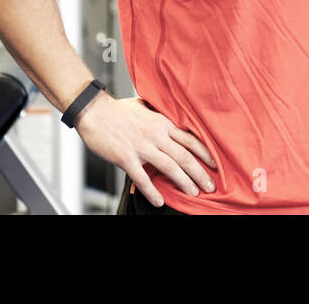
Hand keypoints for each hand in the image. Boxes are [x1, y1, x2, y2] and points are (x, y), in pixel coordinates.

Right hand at [74, 95, 217, 207]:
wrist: (94, 111)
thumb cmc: (117, 110)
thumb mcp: (145, 107)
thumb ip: (158, 115)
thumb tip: (168, 117)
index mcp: (162, 123)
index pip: (190, 140)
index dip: (205, 154)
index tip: (215, 164)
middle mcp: (156, 135)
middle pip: (184, 156)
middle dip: (200, 173)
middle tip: (209, 186)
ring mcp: (142, 147)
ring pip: (169, 167)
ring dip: (183, 182)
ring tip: (193, 193)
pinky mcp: (126, 157)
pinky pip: (142, 178)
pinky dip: (153, 191)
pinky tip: (160, 201)